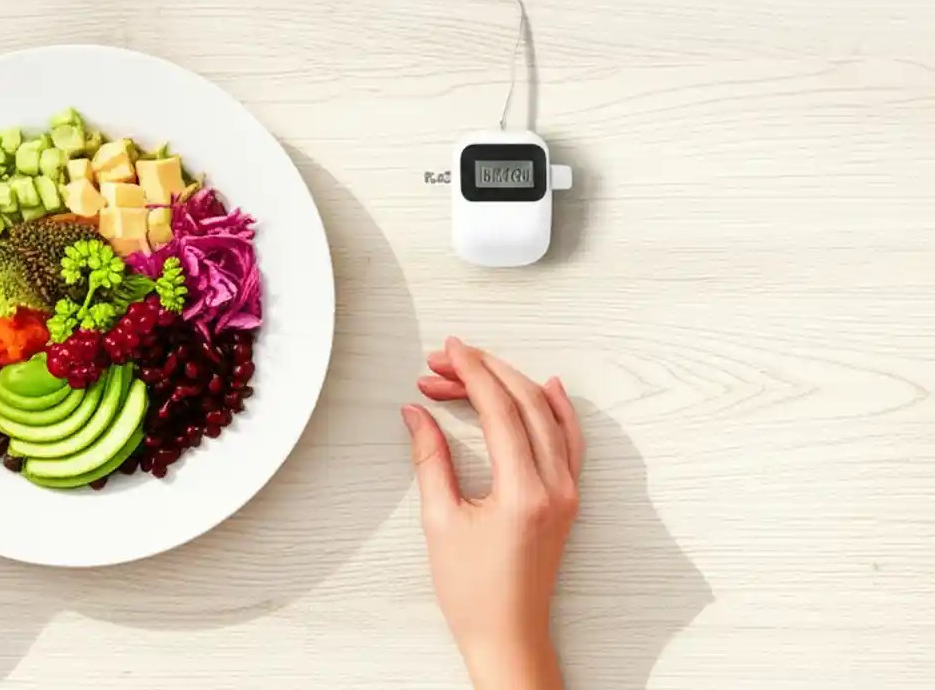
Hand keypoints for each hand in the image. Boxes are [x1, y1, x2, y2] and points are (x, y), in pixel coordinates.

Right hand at [402, 338, 583, 689]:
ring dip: (511, 384)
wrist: (508, 635)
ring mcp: (566, 491)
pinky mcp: (567, 497)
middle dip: (484, 372)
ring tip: (474, 368)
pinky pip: (569, 439)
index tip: (449, 351)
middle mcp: (554, 486)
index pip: (499, 410)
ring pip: (547, 415)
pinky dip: (556, 408)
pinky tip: (546, 387)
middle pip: (524, 404)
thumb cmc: (474, 592)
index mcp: (523, 492)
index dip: (471, 373)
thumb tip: (417, 413)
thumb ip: (430, 459)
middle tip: (444, 359)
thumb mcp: (440, 520)